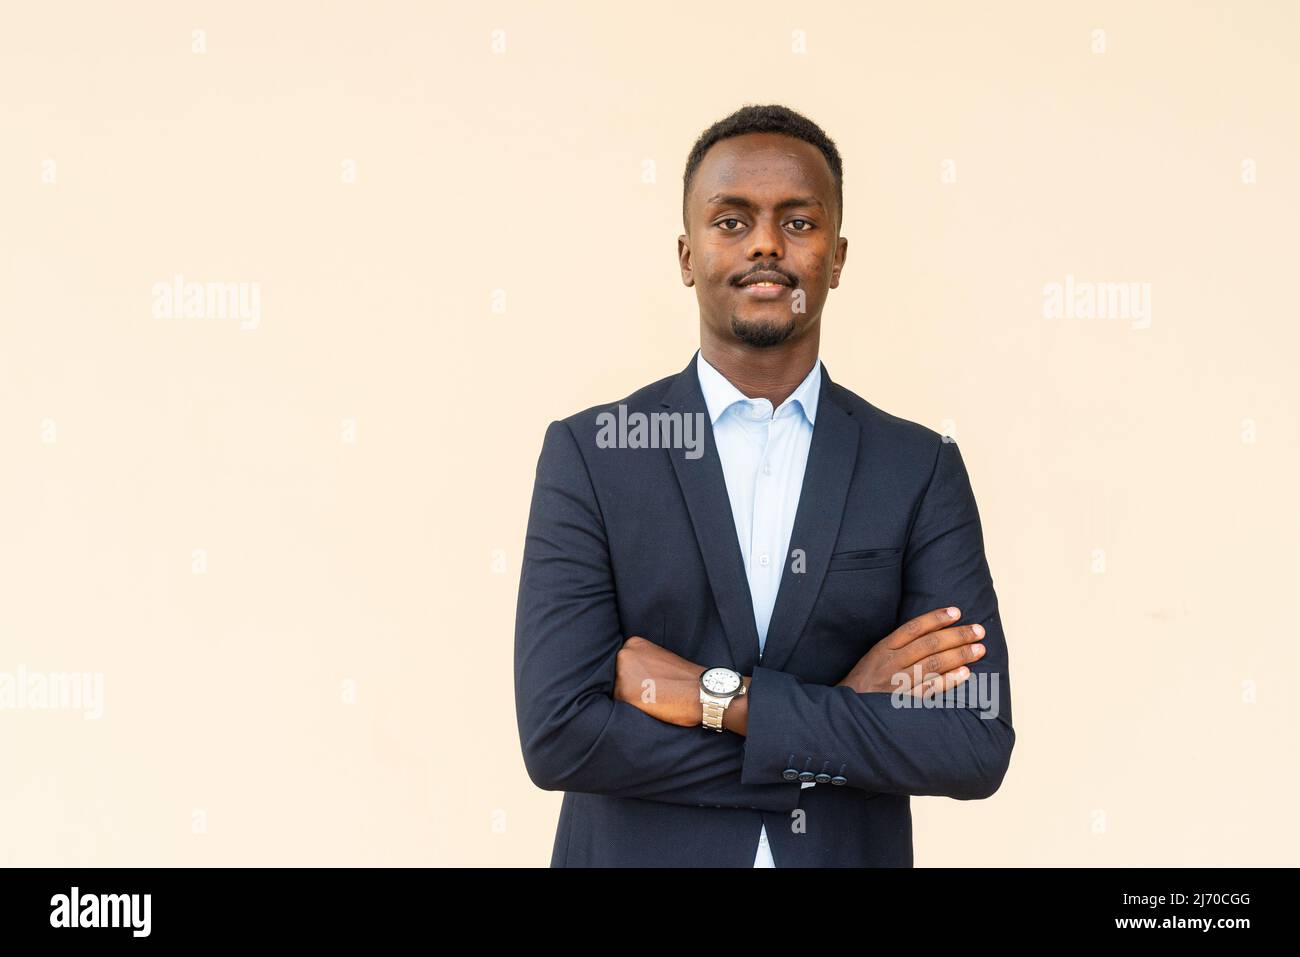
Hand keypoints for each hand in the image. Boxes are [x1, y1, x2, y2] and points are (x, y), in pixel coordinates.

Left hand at [613, 636, 706, 726]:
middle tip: (651, 692)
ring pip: (616, 692)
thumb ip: (641, 662)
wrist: (702, 691)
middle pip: (615, 678)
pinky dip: (631, 710)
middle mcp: (624, 654)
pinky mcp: (624, 693)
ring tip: (652, 699)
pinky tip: (650, 706)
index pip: (621, 666)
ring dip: (629, 699)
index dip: (634, 678)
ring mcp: (622, 672)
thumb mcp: (660, 659)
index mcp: (633, 643)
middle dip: (629, 687)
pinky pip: (619, 706)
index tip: (649, 682)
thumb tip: (630, 676)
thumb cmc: (684, 679)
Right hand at [837, 606, 985, 695]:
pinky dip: (948, 680)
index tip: (957, 612)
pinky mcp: (902, 703)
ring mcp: (896, 683)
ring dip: (959, 655)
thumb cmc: (863, 686)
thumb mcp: (873, 660)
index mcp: (882, 649)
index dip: (935, 618)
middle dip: (957, 635)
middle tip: (979, 631)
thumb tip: (929, 635)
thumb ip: (896, 648)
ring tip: (979, 649)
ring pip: (932, 664)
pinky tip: (965, 673)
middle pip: (928, 644)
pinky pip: (929, 688)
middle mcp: (890, 663)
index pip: (912, 628)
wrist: (844, 715)